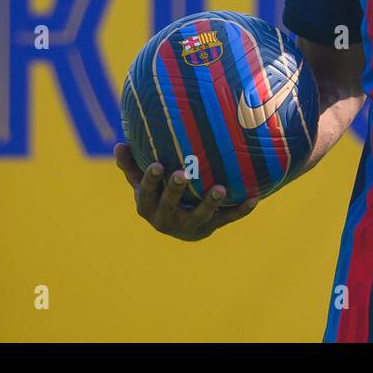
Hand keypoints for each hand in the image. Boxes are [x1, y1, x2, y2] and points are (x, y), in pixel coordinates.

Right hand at [114, 142, 257, 241]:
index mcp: (148, 206)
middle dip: (174, 191)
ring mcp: (189, 226)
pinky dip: (240, 210)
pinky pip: (227, 219)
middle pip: (169, 206)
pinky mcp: (210, 228)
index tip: (158, 164)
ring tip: (219, 189)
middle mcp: (166, 220)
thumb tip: (119, 144)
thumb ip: (131, 165)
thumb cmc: (158, 194)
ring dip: (210, 203)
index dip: (150, 180)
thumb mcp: (142, 182)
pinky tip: (254, 199)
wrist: (179, 227)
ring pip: (200, 216)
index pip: (146, 194)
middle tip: (182, 174)